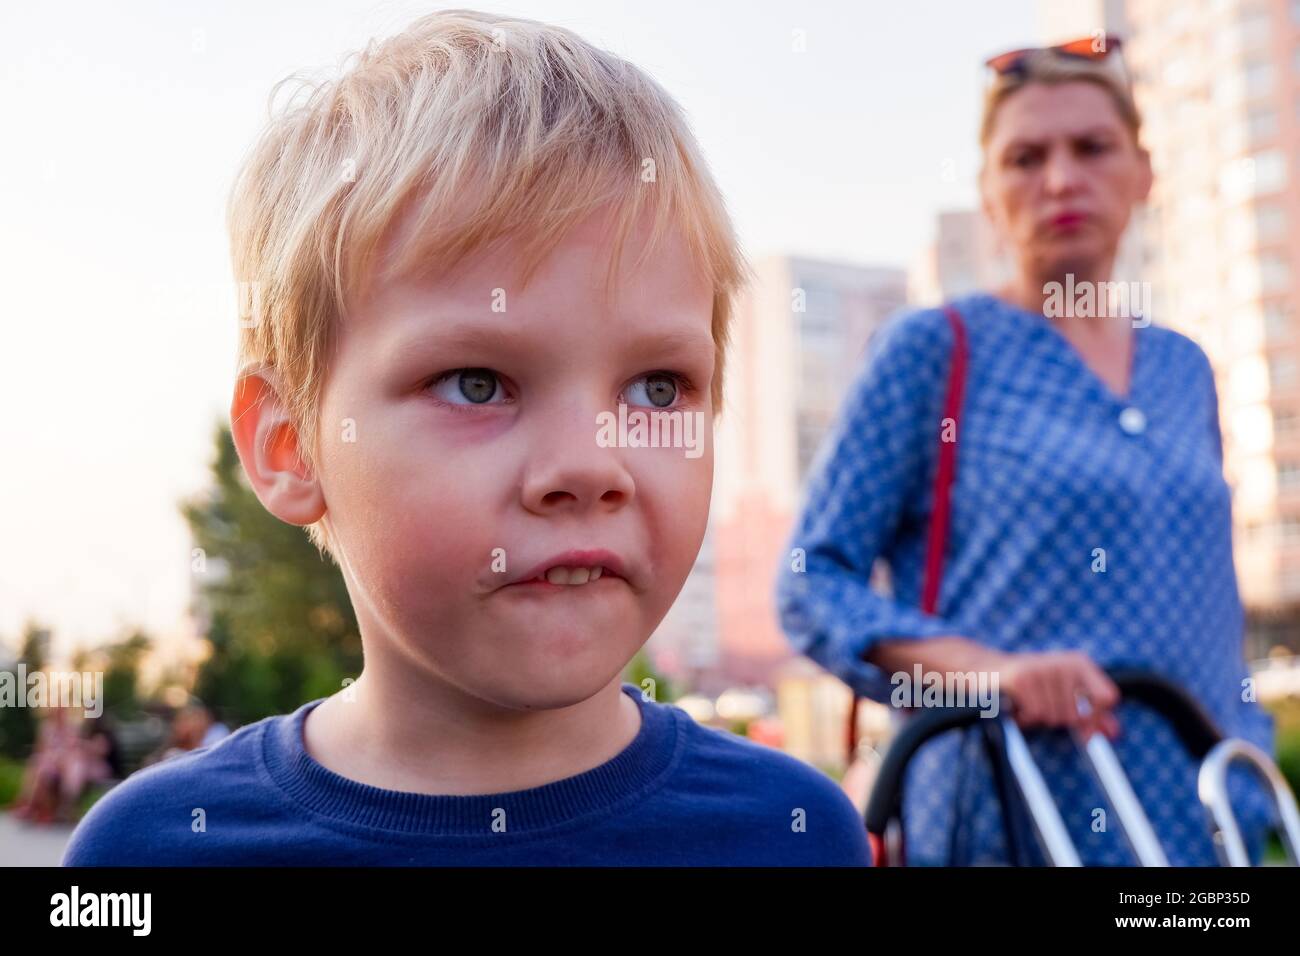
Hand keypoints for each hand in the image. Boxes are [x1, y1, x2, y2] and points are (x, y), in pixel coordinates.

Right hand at [991, 650, 1119, 739]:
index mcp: (1080, 663)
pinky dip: (1025, 718)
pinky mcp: (1023, 678)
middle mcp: (1065, 662)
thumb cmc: (1030, 687)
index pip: (1108, 697)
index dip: (1096, 716)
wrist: (985, 671)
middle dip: (1059, 718)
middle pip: (1079, 714)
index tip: (1080, 722)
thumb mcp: (1064, 697)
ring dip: (1039, 718)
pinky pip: (1036, 714)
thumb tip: (1114, 733)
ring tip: (1027, 703)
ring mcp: (1043, 668)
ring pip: (1056, 716)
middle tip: (1042, 705)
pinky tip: (1017, 706)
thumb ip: (1091, 715)